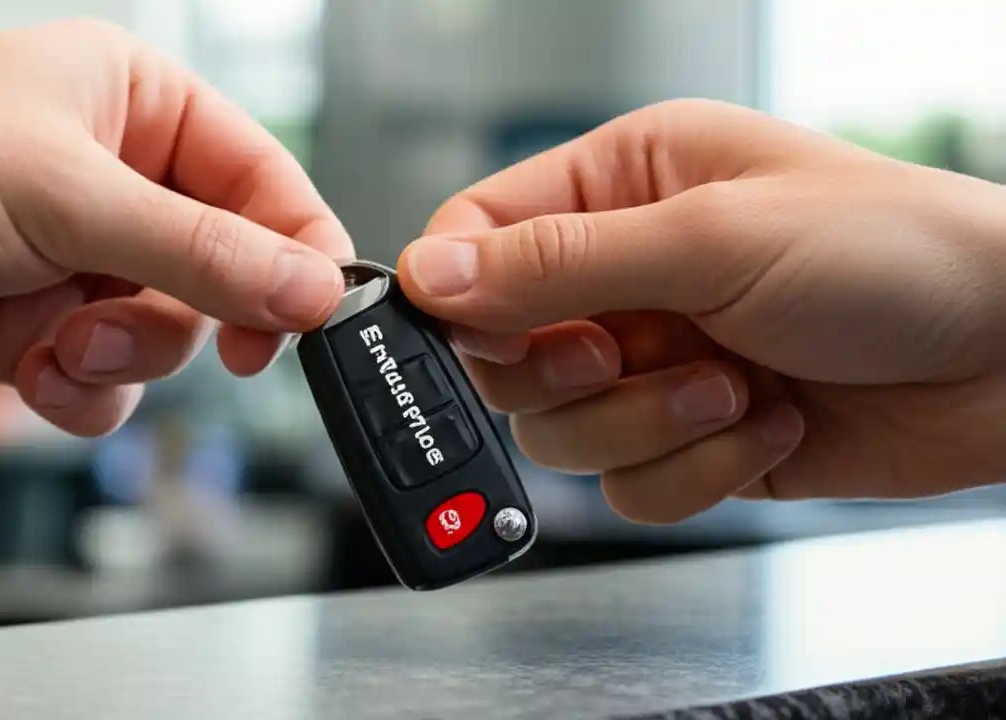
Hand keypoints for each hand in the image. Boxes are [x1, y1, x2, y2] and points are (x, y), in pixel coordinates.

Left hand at [0, 19, 349, 435]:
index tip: (313, 314)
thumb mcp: (66, 194)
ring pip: (171, 336)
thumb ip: (201, 251)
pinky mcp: (41, 330)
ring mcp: (80, 261)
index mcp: (139, 108)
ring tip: (63, 341)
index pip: (264, 182)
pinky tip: (32, 370)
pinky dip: (83, 391)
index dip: (297, 250)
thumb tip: (312, 289)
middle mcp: (119, 184)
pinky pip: (111, 383)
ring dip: (127, 354)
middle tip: (203, 342)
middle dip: (199, 314)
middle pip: (227, 271)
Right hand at [398, 99, 1005, 522]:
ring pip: (564, 430)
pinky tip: (765, 425)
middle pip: (505, 353)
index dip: (462, 297)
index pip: (479, 235)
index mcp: (622, 184)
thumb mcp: (713, 239)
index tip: (485, 337)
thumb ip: (560, 262)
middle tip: (633, 352)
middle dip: (573, 375)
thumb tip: (433, 275)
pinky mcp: (689, 435)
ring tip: (733, 388)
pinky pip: (628, 484)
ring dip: (648, 424)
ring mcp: (656, 359)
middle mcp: (627, 272)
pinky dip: (694, 469)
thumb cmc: (897, 255)